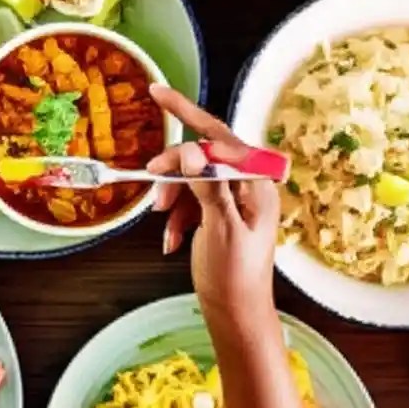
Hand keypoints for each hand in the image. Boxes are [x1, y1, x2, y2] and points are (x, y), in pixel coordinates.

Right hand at [147, 85, 279, 317]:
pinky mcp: (218, 214)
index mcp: (255, 183)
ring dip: (172, 198)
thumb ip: (207, 186)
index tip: (158, 93)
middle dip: (173, 170)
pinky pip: (189, 200)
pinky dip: (176, 216)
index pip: (219, 136)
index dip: (187, 112)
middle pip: (201, 156)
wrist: (235, 314)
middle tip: (153, 182)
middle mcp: (247, 186)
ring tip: (164, 223)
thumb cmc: (235, 276)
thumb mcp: (220, 228)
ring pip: (190, 178)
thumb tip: (191, 151)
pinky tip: (173, 240)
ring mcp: (232, 200)